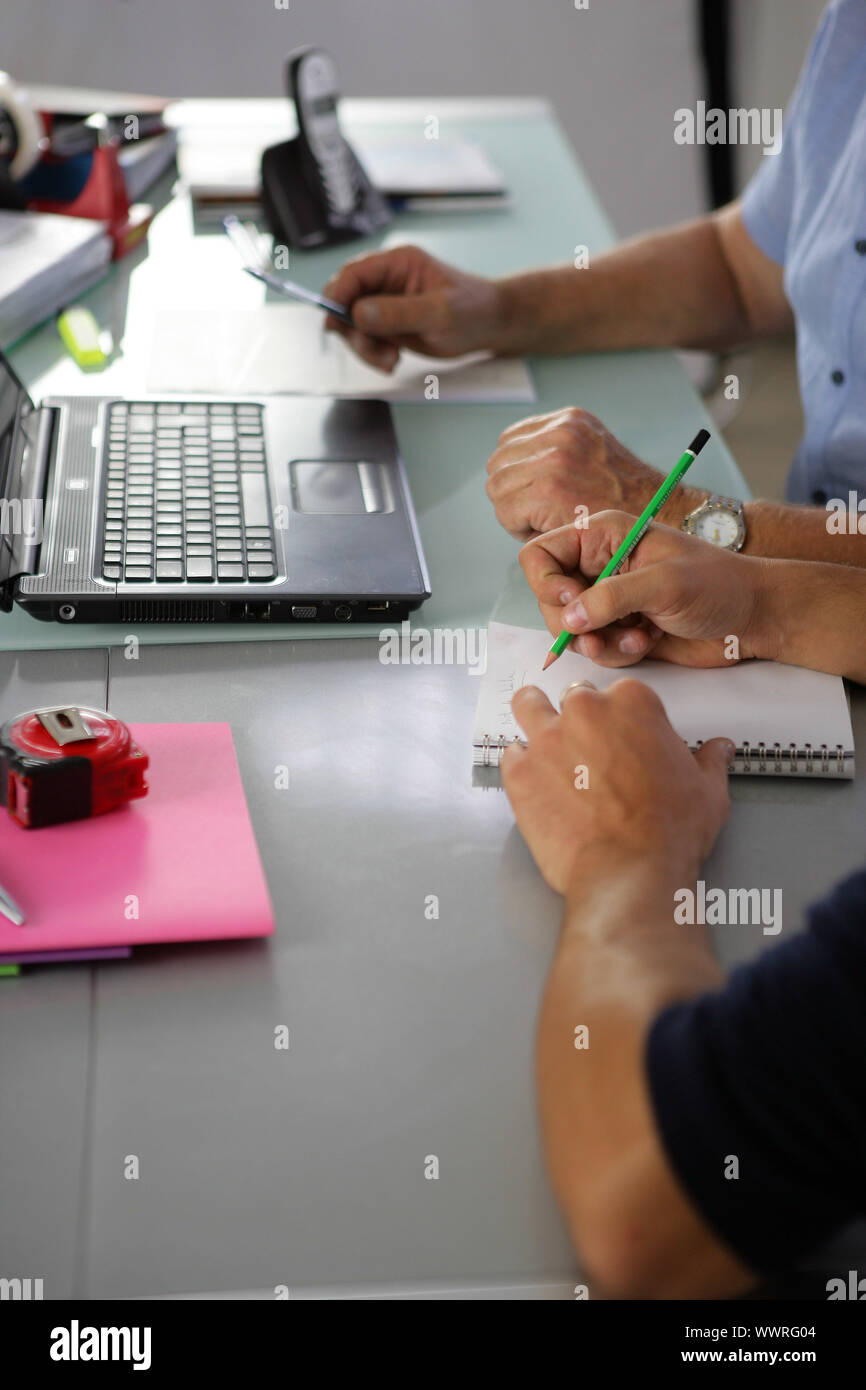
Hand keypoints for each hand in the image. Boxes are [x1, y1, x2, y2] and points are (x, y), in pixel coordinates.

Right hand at [321, 244, 504, 371]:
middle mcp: (386, 279)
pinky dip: (373, 354)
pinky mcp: (388, 324)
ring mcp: (385, 302)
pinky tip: (392, 361)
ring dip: (364, 348)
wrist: (491, 325)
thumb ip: (398, 313)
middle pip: (346, 301)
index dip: (337, 297)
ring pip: (352, 325)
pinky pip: (365, 339)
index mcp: (397, 263)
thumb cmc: (474, 311)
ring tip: (391, 361)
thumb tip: (358, 314)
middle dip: (353, 331)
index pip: (353, 274)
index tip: (335, 324)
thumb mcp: (440, 314)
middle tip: (377, 354)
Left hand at [486, 407, 708, 538]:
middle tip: (540, 511)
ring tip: (546, 520)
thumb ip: (555, 451)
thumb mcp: (593, 452)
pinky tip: (548, 528)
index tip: (538, 492)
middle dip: (512, 492)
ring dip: (515, 511)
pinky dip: (519, 527)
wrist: (660, 515)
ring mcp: (553, 459)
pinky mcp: (548, 490)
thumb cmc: (628, 496)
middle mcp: (559, 433)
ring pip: (498, 490)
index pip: (509, 442)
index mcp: (567, 420)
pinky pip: (506, 512)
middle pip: (498, 465)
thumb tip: (513, 469)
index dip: (517, 473)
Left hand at [501, 680, 732, 896]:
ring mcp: (547, 739)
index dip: (623, 718)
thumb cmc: (670, 831)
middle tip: (589, 749)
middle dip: (580, 718)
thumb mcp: (707, 791)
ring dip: (535, 717)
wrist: (630, 872)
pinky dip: (520, 766)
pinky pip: (510, 755)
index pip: (621, 694)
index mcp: (632, 704)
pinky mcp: (520, 772)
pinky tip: (536, 784)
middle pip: (574, 697)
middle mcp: (585, 711)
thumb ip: (708, 761)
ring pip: (529, 706)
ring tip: (545, 743)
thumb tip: (719, 749)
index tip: (626, 740)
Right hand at [519, 510, 765, 667]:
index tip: (570, 604)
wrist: (752, 617)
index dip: (546, 583)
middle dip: (573, 624)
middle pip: (549, 599)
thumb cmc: (718, 584)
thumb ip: (611, 598)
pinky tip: (648, 642)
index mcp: (603, 536)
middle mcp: (599, 566)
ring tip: (637, 638)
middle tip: (598, 635)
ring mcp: (609, 599)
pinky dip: (616, 653)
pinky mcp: (620, 629)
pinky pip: (595, 648)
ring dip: (599, 642)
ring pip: (570, 630)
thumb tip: (568, 617)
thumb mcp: (663, 584)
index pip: (541, 554)